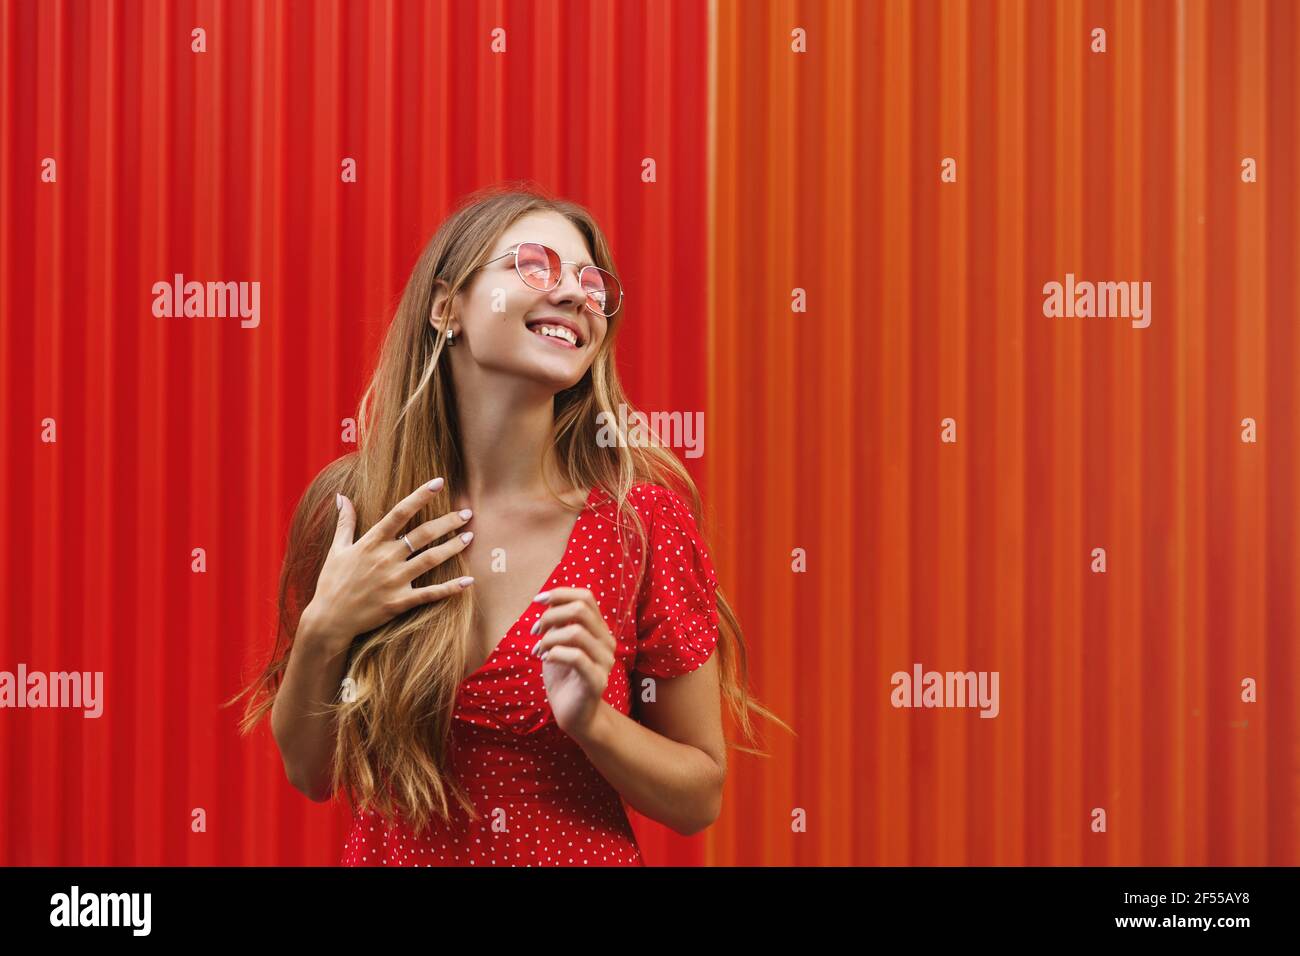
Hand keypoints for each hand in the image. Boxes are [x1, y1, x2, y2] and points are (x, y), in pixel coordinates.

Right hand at [303, 477, 475, 647]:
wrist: (328, 620)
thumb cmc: (331, 582)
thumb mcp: (336, 550)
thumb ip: (344, 522)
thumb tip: (342, 496)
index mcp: (371, 542)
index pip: (399, 512)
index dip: (420, 496)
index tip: (439, 482)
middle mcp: (385, 558)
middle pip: (422, 534)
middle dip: (448, 522)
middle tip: (468, 513)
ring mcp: (393, 581)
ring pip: (430, 560)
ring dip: (453, 548)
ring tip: (470, 537)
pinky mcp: (399, 602)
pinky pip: (429, 594)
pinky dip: (451, 588)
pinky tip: (469, 581)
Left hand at [528, 587, 616, 736]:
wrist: (574, 715)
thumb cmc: (564, 677)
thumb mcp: (557, 644)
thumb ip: (557, 623)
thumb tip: (549, 602)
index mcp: (599, 630)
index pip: (586, 597)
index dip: (560, 593)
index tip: (538, 600)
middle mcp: (607, 642)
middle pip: (581, 609)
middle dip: (551, 615)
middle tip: (535, 631)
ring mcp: (604, 661)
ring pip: (576, 632)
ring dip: (549, 638)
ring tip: (538, 650)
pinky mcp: (597, 680)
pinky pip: (576, 657)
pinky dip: (555, 653)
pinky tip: (545, 660)